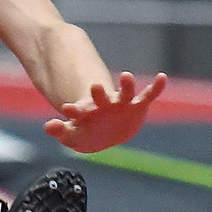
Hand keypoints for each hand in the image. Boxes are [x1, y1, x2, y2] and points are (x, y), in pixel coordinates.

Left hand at [44, 71, 167, 152]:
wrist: (108, 132)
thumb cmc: (88, 132)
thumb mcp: (74, 135)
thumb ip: (61, 131)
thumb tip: (48, 126)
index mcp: (88, 112)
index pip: (79, 111)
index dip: (73, 111)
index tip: (66, 109)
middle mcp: (104, 104)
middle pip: (102, 97)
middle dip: (99, 93)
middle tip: (95, 86)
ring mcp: (121, 103)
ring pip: (125, 92)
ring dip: (126, 85)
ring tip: (126, 75)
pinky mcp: (137, 105)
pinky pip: (148, 95)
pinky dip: (156, 87)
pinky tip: (163, 77)